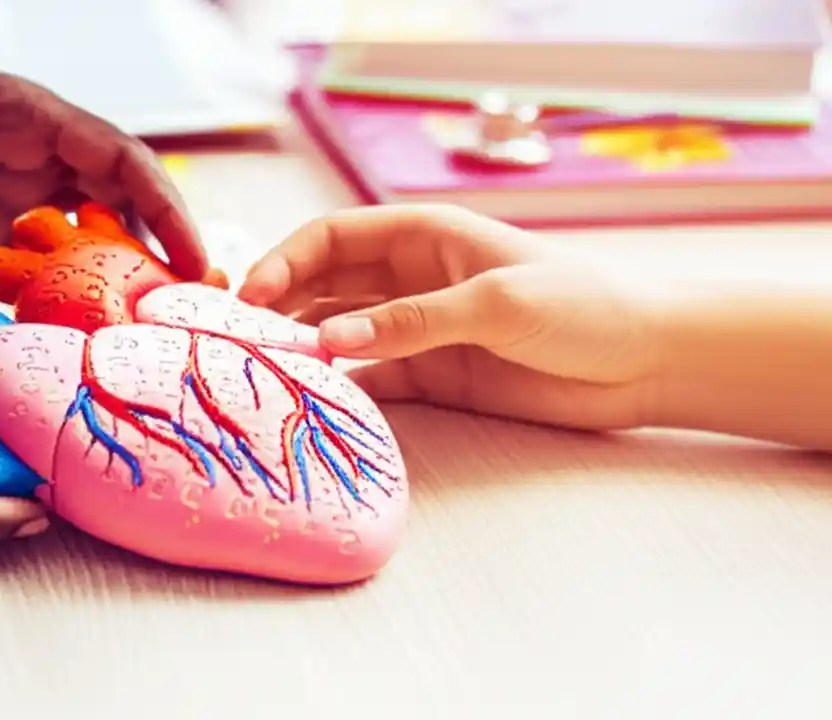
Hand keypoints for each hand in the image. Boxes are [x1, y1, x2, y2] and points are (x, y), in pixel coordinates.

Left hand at [0, 50, 205, 316]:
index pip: (118, 155)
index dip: (164, 205)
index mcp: (22, 113)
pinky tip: (67, 328)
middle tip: (174, 316)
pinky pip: (41, 251)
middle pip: (118, 196)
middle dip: (153, 250)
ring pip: (86, 227)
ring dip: (111, 273)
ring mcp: (10, 180)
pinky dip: (61, 286)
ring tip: (134, 332)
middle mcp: (30, 146)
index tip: (193, 260)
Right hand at [237, 205, 660, 429]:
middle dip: (281, 306)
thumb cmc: (584, 307)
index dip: (285, 261)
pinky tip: (314, 401)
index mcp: (424, 237)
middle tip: (240, 341)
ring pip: (340, 332)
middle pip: (325, 284)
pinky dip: (340, 388)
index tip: (250, 297)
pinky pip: (371, 380)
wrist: (646, 362)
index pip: (333, 239)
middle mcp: (411, 278)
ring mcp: (419, 328)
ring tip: (265, 372)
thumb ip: (410, 323)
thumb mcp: (495, 304)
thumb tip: (324, 342)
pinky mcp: (433, 376)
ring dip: (304, 347)